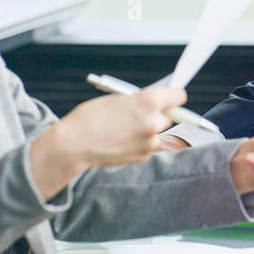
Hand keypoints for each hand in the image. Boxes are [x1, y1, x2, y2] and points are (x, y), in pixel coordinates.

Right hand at [57, 87, 187, 168]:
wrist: (74, 144)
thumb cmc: (90, 117)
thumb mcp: (117, 98)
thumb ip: (139, 100)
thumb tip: (155, 103)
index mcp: (149, 101)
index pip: (179, 97)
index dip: (173, 97)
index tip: (169, 99)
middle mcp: (154, 121)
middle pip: (169, 116)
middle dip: (157, 114)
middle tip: (139, 115)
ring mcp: (150, 141)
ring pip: (157, 132)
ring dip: (147, 131)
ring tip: (124, 130)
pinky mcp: (143, 156)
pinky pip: (148, 146)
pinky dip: (139, 143)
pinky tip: (120, 141)